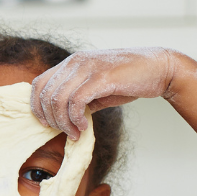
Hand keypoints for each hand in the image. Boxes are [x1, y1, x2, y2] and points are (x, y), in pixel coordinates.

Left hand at [30, 48, 177, 138]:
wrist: (159, 69)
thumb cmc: (129, 80)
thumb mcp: (98, 88)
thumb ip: (80, 99)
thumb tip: (64, 120)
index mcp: (72, 63)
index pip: (39, 84)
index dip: (37, 107)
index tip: (46, 124)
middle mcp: (75, 62)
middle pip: (46, 94)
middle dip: (52, 119)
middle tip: (67, 132)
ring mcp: (87, 68)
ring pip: (58, 99)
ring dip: (64, 122)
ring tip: (76, 132)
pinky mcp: (101, 77)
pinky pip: (76, 101)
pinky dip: (76, 118)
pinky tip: (85, 125)